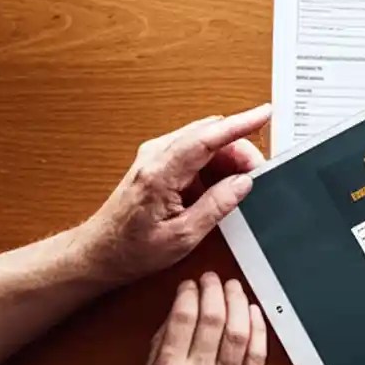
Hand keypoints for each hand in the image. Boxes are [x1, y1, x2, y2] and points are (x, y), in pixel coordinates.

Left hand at [77, 104, 270, 284]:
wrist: (100, 251)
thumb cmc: (133, 249)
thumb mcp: (184, 236)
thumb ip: (217, 206)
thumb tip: (244, 183)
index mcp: (161, 173)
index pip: (207, 138)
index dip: (240, 123)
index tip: (263, 113)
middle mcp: (156, 156)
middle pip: (210, 135)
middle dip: (240, 149)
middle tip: (257, 176)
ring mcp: (155, 156)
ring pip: (204, 141)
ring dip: (227, 158)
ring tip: (238, 186)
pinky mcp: (157, 162)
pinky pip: (194, 151)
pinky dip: (214, 164)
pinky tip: (219, 187)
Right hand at [137, 273, 266, 364]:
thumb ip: (159, 347)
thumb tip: (177, 311)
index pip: (182, 320)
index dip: (189, 294)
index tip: (191, 284)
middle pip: (213, 321)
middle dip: (215, 291)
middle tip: (214, 279)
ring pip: (239, 334)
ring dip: (239, 304)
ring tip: (235, 288)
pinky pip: (258, 356)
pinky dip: (259, 331)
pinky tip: (255, 314)